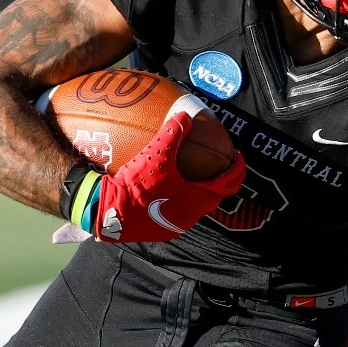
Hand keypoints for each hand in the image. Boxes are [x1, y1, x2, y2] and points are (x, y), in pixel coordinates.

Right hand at [91, 110, 244, 241]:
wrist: (110, 213)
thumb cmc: (137, 184)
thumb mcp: (156, 155)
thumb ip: (173, 133)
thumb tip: (184, 115)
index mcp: (197, 198)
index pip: (228, 184)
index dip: (237, 170)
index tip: (238, 158)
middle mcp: (191, 216)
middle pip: (215, 198)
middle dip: (221, 182)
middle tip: (221, 167)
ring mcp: (176, 226)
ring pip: (196, 208)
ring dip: (200, 193)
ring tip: (197, 178)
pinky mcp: (161, 231)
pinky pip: (179, 213)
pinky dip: (182, 201)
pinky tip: (170, 190)